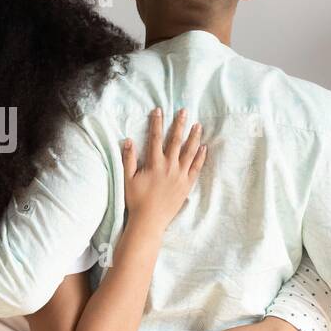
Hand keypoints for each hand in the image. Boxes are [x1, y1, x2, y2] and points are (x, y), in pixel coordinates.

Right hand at [122, 108, 205, 232]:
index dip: (157, 122)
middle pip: (175, 140)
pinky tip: (204, 147)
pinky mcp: (187, 185)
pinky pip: (196, 168)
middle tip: (184, 111)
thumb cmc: (136, 200)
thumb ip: (128, 159)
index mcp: (154, 163)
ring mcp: (180, 175)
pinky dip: (201, 157)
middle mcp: (169, 166)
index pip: (155, 137)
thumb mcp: (127, 178)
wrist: (150, 220)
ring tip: (198, 125)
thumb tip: (128, 140)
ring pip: (190, 152)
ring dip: (194, 137)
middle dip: (179, 124)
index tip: (159, 110)